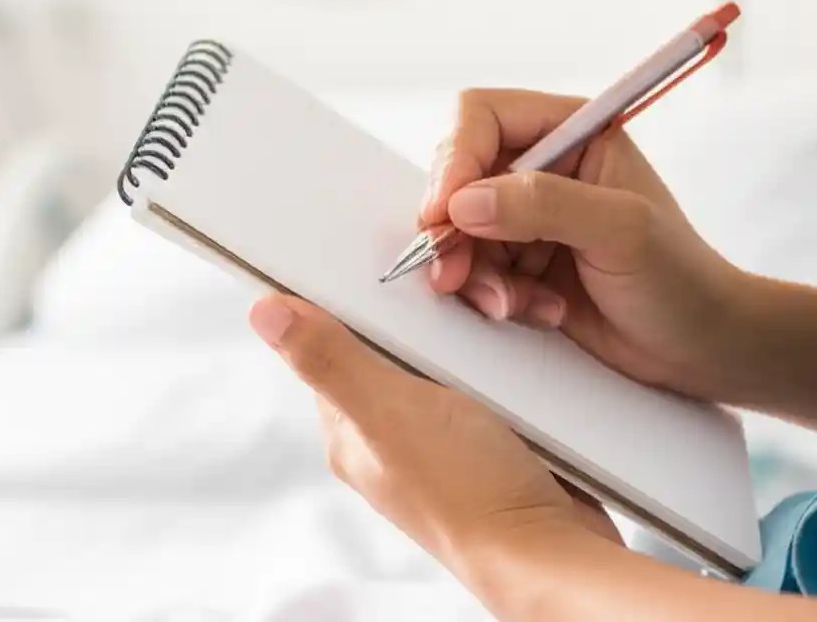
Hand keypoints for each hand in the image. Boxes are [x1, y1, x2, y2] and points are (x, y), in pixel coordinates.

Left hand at [247, 298, 816, 621]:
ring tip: (490, 318)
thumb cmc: (471, 493)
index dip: (349, 300)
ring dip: (465, 336)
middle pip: (389, 347)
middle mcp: (385, 436)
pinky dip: (496, 365)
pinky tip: (513, 351)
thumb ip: (329, 359)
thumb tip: (265, 312)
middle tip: (453, 288)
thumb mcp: (390, 410)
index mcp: (349, 429)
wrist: (551, 552)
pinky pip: (481, 384)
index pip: (329, 343)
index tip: (376, 264)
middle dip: (421, 315)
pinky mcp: (484, 444)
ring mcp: (435, 442)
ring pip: (440, 362)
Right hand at [418, 88, 749, 397]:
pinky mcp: (518, 265)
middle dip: (454, 232)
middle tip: (452, 275)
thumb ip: (543, 205)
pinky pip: (473, 273)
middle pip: (457, 179)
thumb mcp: (621, 231)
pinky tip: (540, 312)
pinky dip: (493, 298)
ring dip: (477, 275)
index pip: (481, 118)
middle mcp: (541, 168)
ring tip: (518, 305)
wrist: (702, 347)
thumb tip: (464, 202)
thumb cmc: (682, 278)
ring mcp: (526, 219)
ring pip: (458, 233)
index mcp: (571, 132)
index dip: (454, 160)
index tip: (443, 214)